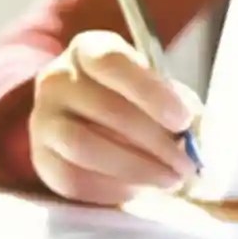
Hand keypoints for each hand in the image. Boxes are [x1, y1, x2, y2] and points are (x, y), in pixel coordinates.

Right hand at [30, 30, 199, 205]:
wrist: (84, 117)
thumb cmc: (130, 99)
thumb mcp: (154, 88)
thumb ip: (174, 104)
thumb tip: (197, 133)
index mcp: (88, 50)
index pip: (112, 62)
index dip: (150, 92)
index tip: (183, 120)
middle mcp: (56, 79)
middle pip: (103, 109)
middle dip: (153, 141)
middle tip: (186, 164)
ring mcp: (42, 119)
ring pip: (84, 147)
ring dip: (134, 168)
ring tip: (168, 180)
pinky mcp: (40, 158)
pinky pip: (73, 178)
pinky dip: (112, 188)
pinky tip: (139, 189)